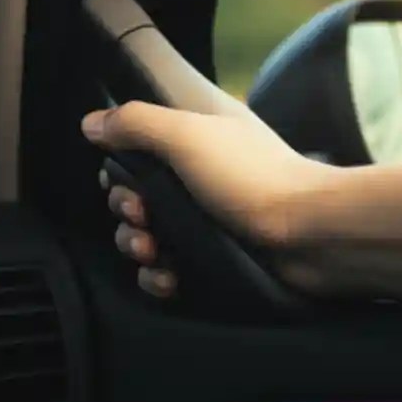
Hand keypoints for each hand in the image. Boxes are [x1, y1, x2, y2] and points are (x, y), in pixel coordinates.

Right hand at [81, 100, 336, 297]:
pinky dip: (159, 277)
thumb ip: (137, 123)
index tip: (124, 184)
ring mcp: (205, 222)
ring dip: (136, 246)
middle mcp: (197, 178)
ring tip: (152, 251)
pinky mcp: (212, 261)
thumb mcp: (188, 135)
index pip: (135, 152)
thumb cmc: (252, 178)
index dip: (119, 171)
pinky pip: (167, 271)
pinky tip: (169, 279)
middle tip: (143, 220)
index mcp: (194, 140)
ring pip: (146, 236)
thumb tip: (91, 122)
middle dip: (125, 212)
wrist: (309, 236)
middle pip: (133, 196)